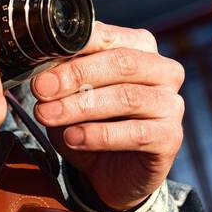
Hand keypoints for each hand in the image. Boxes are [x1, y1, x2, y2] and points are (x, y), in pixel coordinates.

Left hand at [29, 21, 185, 211]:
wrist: (109, 174)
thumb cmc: (90, 124)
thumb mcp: (69, 96)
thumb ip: (61, 77)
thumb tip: (41, 66)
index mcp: (139, 48)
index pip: (109, 36)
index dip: (73, 47)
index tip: (41, 62)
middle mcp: (163, 71)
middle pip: (122, 63)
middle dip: (75, 75)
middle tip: (41, 89)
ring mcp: (171, 104)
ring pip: (127, 97)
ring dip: (80, 106)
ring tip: (48, 115)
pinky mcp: (171, 138)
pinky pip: (136, 133)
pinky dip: (98, 135)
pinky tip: (73, 138)